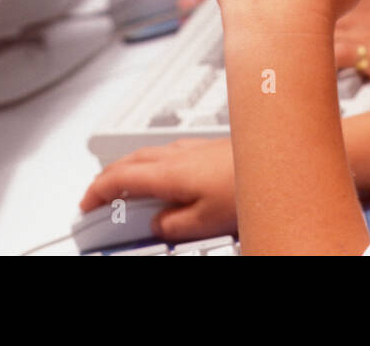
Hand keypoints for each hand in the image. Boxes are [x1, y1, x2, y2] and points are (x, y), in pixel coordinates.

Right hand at [79, 138, 236, 240]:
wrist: (283, 158)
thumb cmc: (250, 184)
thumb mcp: (204, 221)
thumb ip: (173, 225)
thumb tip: (158, 224)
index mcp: (168, 171)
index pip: (118, 178)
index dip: (96, 192)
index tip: (86, 205)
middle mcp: (178, 153)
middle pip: (129, 160)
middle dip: (108, 177)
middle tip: (99, 196)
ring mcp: (194, 146)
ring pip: (149, 153)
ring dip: (130, 167)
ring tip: (127, 186)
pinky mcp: (210, 145)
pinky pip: (169, 150)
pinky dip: (154, 162)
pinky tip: (166, 173)